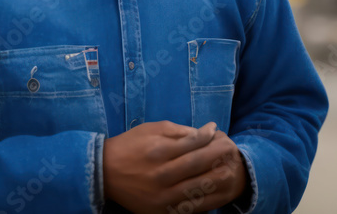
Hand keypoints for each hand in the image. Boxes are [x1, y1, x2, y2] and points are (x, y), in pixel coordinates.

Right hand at [104, 121, 243, 213]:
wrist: (104, 172)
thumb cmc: (130, 145)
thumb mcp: (152, 130)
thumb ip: (179, 132)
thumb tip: (206, 132)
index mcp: (158, 151)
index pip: (193, 143)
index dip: (209, 136)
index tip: (217, 130)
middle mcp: (160, 175)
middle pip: (198, 165)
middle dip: (218, 156)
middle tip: (231, 150)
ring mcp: (161, 196)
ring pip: (198, 189)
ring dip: (217, 179)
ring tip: (230, 170)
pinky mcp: (160, 211)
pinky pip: (190, 207)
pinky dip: (205, 199)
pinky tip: (215, 191)